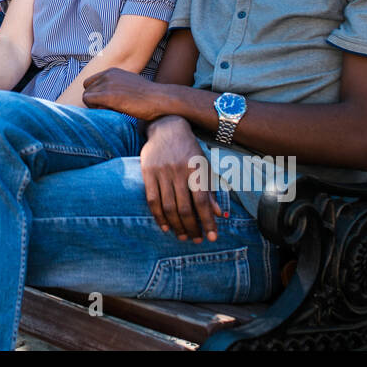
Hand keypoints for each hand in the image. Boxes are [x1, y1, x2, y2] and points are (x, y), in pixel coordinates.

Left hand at [82, 67, 169, 118]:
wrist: (160, 99)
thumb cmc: (148, 97)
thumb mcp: (129, 85)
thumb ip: (116, 87)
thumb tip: (106, 99)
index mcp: (112, 71)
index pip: (90, 82)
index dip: (95, 94)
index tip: (106, 102)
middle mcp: (108, 75)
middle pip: (87, 90)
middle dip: (95, 101)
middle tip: (110, 108)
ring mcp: (107, 84)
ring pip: (86, 97)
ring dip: (96, 106)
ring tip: (113, 110)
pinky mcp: (108, 95)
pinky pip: (88, 102)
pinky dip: (96, 109)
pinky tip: (111, 111)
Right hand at [139, 115, 221, 242]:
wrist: (167, 128)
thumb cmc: (189, 150)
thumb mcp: (204, 166)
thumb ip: (210, 190)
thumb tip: (219, 214)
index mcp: (196, 170)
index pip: (202, 202)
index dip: (208, 221)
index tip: (212, 237)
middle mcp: (178, 171)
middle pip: (184, 208)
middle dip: (191, 227)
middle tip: (196, 239)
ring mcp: (161, 172)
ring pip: (168, 206)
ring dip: (176, 225)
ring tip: (182, 236)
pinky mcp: (147, 172)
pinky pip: (152, 199)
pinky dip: (158, 216)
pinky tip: (165, 226)